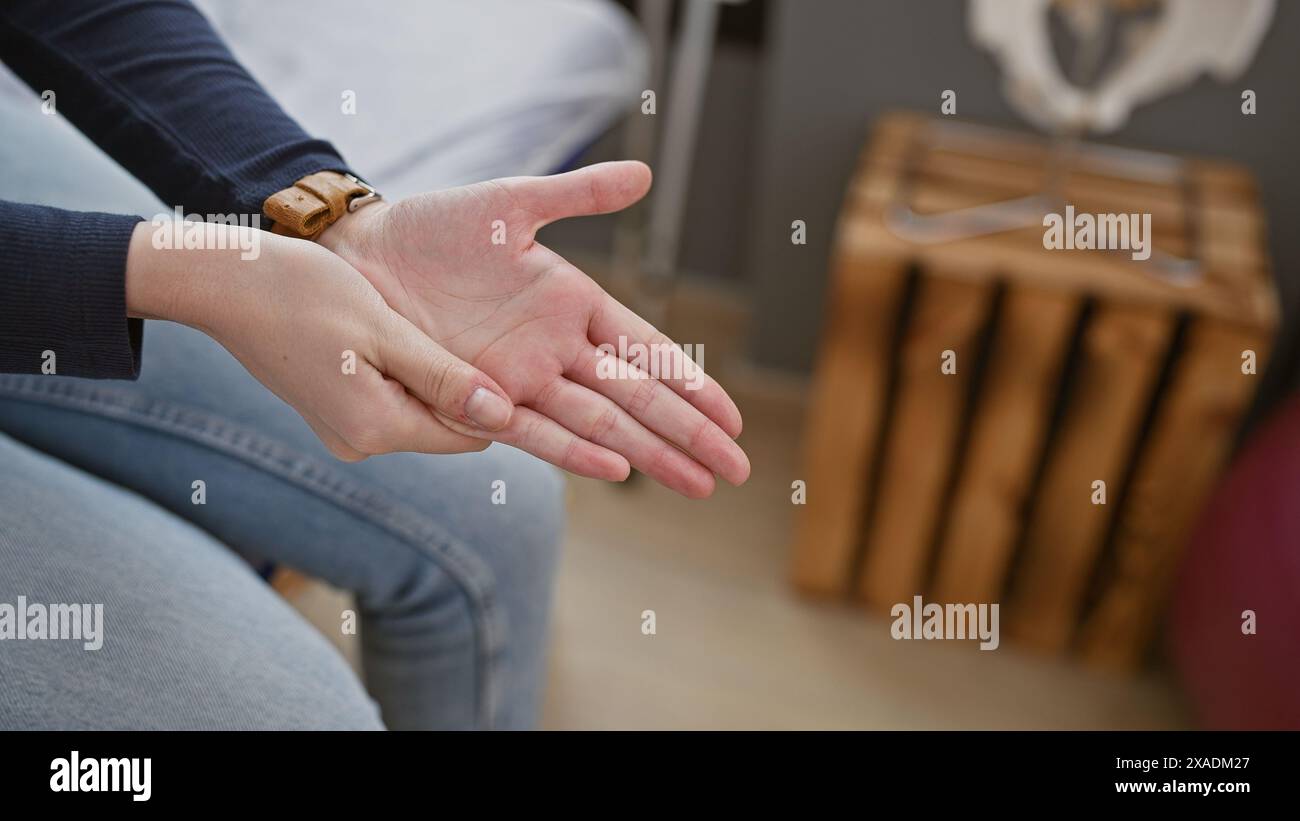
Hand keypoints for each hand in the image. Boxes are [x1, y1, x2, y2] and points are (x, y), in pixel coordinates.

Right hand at [125, 219, 513, 460]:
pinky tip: (392, 331)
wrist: (225, 284)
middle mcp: (360, 444)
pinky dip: (403, 370)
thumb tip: (505, 417)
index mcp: (377, 429)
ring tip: (420, 324)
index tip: (507, 346)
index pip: (471, 434)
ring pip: (420, 409)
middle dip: (462, 383)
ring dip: (431, 373)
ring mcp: (344, 431)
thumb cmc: (304, 293)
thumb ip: (444, 377)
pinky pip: (391, 399)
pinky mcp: (334, 412)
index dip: (495, 397)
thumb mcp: (386, 331)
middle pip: (446, 424)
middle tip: (467, 324)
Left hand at [319, 161, 749, 497]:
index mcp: (574, 303)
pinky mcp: (479, 396)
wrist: (361, 256)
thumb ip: (578, 195)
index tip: (732, 417)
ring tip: (697, 486)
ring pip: (601, 423)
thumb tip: (645, 177)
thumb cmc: (434, 228)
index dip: (692, 385)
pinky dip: (577, 451)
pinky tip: (619, 472)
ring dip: (650, 455)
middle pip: (639, 398)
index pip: (650, 350)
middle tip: (736, 469)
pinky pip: (537, 430)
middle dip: (689, 434)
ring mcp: (522, 377)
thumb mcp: (512, 203)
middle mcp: (556, 349)